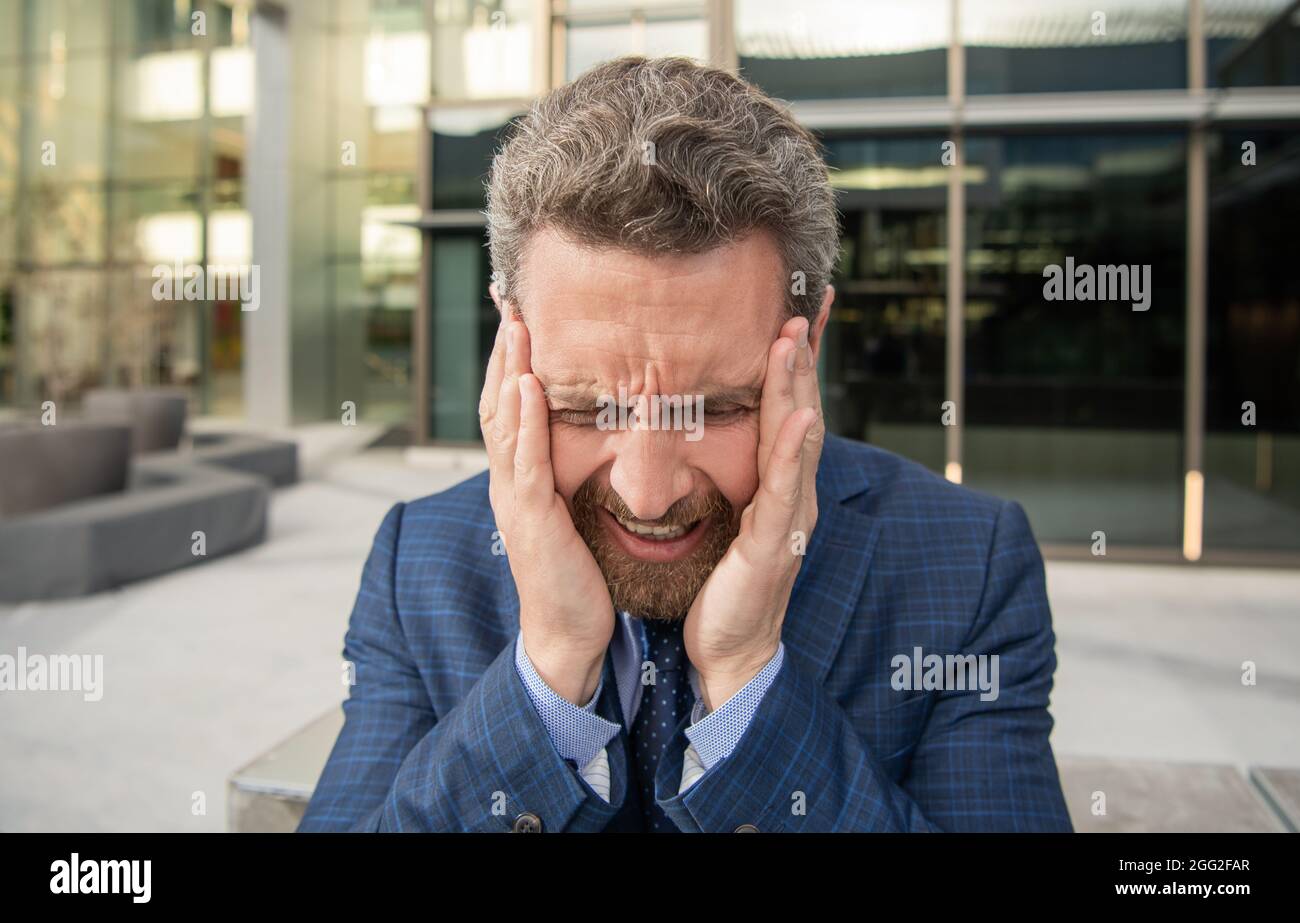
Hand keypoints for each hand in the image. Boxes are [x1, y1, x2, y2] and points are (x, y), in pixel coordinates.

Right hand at [480, 318, 614, 704]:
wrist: (571, 634)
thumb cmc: (580, 575)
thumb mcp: (574, 513)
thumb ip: (573, 475)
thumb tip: (592, 437)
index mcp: (522, 480)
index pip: (511, 408)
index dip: (513, 361)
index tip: (521, 314)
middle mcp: (509, 483)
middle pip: (498, 403)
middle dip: (504, 351)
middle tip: (509, 300)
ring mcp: (515, 501)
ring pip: (504, 424)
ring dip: (509, 372)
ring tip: (516, 327)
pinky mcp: (532, 522)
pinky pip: (526, 462)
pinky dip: (525, 421)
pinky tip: (530, 387)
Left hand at [684, 316, 823, 710]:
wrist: (727, 647)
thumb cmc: (721, 582)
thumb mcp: (724, 515)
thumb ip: (725, 474)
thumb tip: (697, 426)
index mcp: (777, 484)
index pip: (784, 408)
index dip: (792, 361)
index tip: (793, 308)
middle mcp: (794, 493)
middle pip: (801, 410)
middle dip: (803, 356)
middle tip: (806, 301)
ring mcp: (791, 518)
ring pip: (799, 440)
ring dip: (798, 387)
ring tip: (795, 339)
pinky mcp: (776, 546)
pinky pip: (787, 491)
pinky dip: (795, 452)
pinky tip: (799, 418)